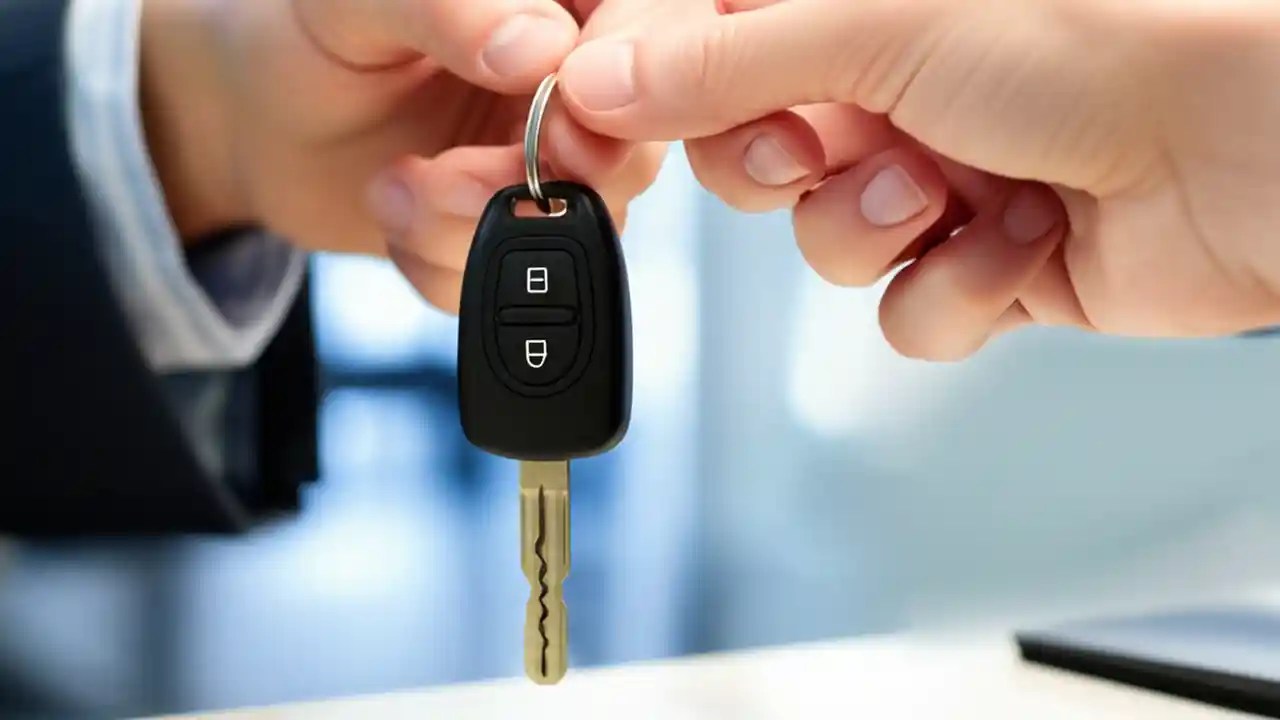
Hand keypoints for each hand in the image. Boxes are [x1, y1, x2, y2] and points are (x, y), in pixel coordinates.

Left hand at [140, 0, 663, 312]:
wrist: (259, 125)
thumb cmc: (305, 38)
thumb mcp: (355, 2)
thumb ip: (449, 7)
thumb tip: (538, 46)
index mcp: (563, 6)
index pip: (646, 41)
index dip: (612, 95)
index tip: (549, 120)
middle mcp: (577, 87)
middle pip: (630, 154)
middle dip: (527, 183)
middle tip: (443, 173)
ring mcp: (557, 167)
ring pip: (576, 236)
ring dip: (471, 232)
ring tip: (398, 188)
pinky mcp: (524, 237)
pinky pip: (517, 285)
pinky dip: (446, 268)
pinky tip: (402, 216)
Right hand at [558, 0, 1279, 359]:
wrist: (1254, 149)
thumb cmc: (1111, 39)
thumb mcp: (877, 26)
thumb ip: (723, 63)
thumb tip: (597, 82)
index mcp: (860, 5)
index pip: (711, 42)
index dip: (660, 84)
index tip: (613, 111)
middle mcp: (896, 84)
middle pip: (751, 153)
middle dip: (779, 167)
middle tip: (816, 148)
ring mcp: (940, 175)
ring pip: (822, 245)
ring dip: (872, 230)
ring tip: (945, 193)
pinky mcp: (987, 263)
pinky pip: (904, 311)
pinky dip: (952, 291)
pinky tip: (1017, 242)